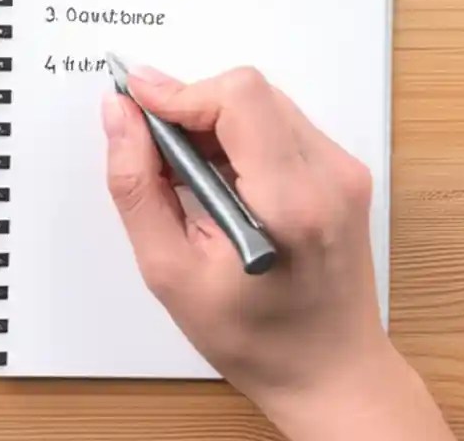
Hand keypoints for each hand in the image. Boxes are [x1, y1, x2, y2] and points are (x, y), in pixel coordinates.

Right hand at [101, 66, 454, 440]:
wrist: (329, 371)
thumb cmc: (254, 338)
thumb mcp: (169, 271)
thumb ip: (136, 186)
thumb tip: (119, 115)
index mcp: (290, 203)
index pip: (237, 99)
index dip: (178, 91)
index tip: (133, 101)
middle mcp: (329, 176)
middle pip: (248, 93)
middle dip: (190, 108)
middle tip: (153, 151)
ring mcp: (344, 170)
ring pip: (263, 101)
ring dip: (213, 122)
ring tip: (187, 177)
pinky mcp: (344, 171)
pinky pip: (280, 123)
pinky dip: (239, 138)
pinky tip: (220, 183)